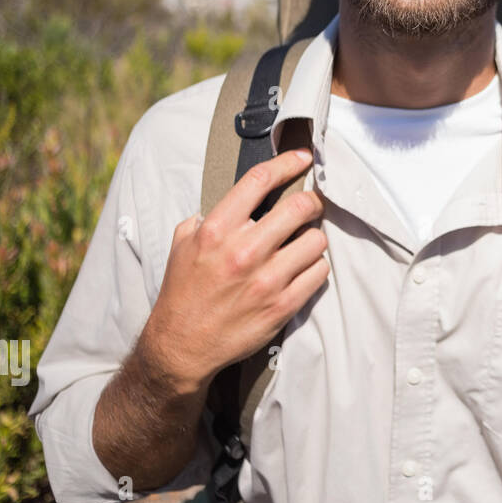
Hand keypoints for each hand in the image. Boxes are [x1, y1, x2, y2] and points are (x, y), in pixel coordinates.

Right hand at [144, 149, 328, 389]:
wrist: (182, 345)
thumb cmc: (183, 291)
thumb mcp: (183, 243)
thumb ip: (209, 216)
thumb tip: (239, 197)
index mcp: (216, 230)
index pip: (260, 180)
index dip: (288, 162)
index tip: (303, 158)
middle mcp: (244, 251)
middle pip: (300, 207)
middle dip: (311, 201)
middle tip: (310, 204)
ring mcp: (267, 279)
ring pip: (317, 240)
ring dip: (314, 238)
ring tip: (303, 242)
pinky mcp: (283, 305)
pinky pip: (319, 272)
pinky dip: (315, 266)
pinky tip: (303, 268)